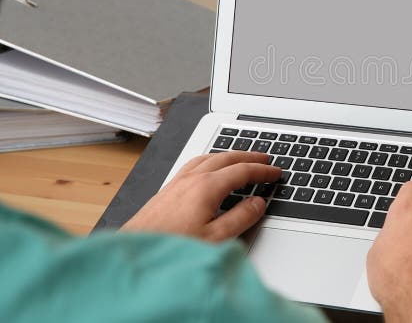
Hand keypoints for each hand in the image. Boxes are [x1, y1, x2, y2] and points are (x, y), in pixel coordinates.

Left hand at [120, 151, 279, 241]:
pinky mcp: (167, 190)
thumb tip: (257, 203)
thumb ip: (241, 218)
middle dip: (248, 156)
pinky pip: (194, 164)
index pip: (242, 171)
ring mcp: (176, 183)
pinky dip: (210, 160)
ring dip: (228, 156)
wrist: (136, 255)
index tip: (275, 172)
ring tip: (240, 158)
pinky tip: (208, 168)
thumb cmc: (173, 248)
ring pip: (208, 158)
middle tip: (264, 158)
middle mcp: (190, 179)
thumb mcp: (216, 238)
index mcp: (206, 187)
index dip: (262, 170)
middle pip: (226, 158)